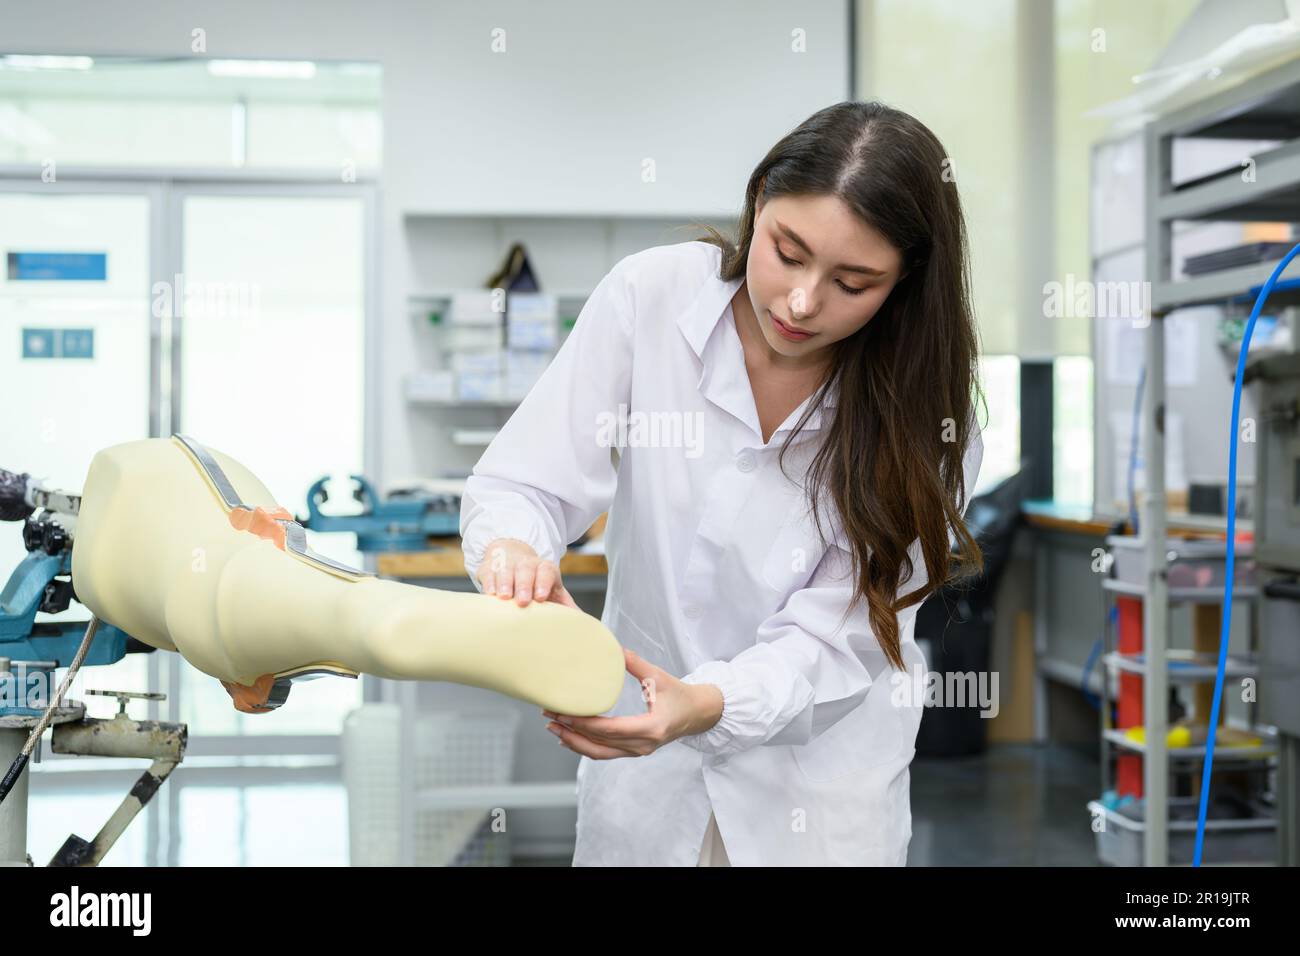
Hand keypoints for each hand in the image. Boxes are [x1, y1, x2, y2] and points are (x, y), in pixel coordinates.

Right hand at [477, 537, 577, 608]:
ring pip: (506, 570)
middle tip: (523, 601)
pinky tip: (490, 593)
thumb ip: (565, 604)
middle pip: (526, 571)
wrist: (513, 555)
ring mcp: (507, 564)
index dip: (544, 583)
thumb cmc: (536, 580)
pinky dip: (489, 583)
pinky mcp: (490, 567)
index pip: (546, 572)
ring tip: (505, 597)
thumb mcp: (552, 588)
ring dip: (505, 583)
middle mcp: (526, 564)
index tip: (541, 597)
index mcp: (545, 569)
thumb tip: (580, 620)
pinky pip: (489, 573)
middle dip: (525, 585)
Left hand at [542, 648, 723, 758]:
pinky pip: (605, 753)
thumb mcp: (659, 676)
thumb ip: (636, 664)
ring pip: (600, 753)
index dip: (585, 723)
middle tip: (550, 717)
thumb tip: (614, 648)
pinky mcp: (634, 751)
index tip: (565, 713)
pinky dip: (585, 746)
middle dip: (572, 732)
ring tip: (553, 727)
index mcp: (652, 727)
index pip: (612, 729)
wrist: (699, 714)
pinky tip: (568, 737)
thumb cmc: (680, 694)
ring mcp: (639, 751)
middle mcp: (644, 745)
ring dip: (574, 742)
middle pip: (601, 744)